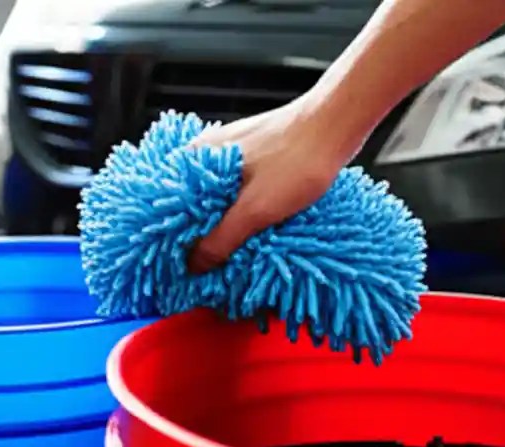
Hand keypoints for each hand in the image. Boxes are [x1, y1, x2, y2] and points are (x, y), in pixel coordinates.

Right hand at [184, 94, 363, 273]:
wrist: (338, 122)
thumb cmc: (298, 158)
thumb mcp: (256, 210)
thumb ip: (221, 240)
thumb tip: (194, 265)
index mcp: (195, 160)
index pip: (166, 207)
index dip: (169, 236)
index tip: (176, 262)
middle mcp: (206, 154)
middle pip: (189, 205)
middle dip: (196, 234)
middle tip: (204, 263)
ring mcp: (229, 153)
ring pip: (213, 199)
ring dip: (220, 224)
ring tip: (228, 250)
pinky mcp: (252, 156)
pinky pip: (234, 190)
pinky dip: (238, 210)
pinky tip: (251, 225)